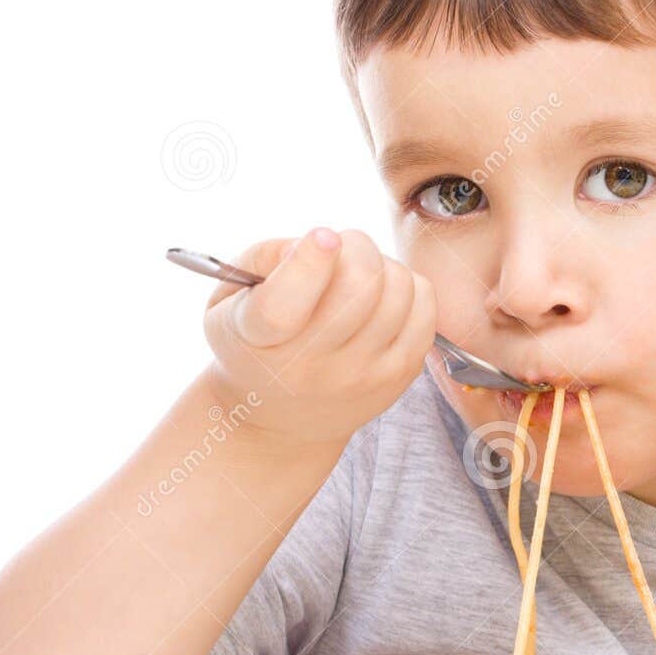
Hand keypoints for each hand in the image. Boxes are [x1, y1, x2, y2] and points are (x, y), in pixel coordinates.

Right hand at [202, 227, 436, 445]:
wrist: (280, 418)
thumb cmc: (255, 341)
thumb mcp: (229, 299)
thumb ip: (268, 258)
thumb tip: (326, 241)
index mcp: (258, 340)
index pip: (283, 308)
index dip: (310, 263)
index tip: (323, 236)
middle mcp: (313, 367)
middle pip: (360, 283)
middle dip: (355, 246)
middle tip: (339, 252)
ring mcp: (362, 375)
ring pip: (399, 286)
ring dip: (382, 266)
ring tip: (357, 279)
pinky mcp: (400, 375)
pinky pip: (425, 303)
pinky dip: (408, 286)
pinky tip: (382, 298)